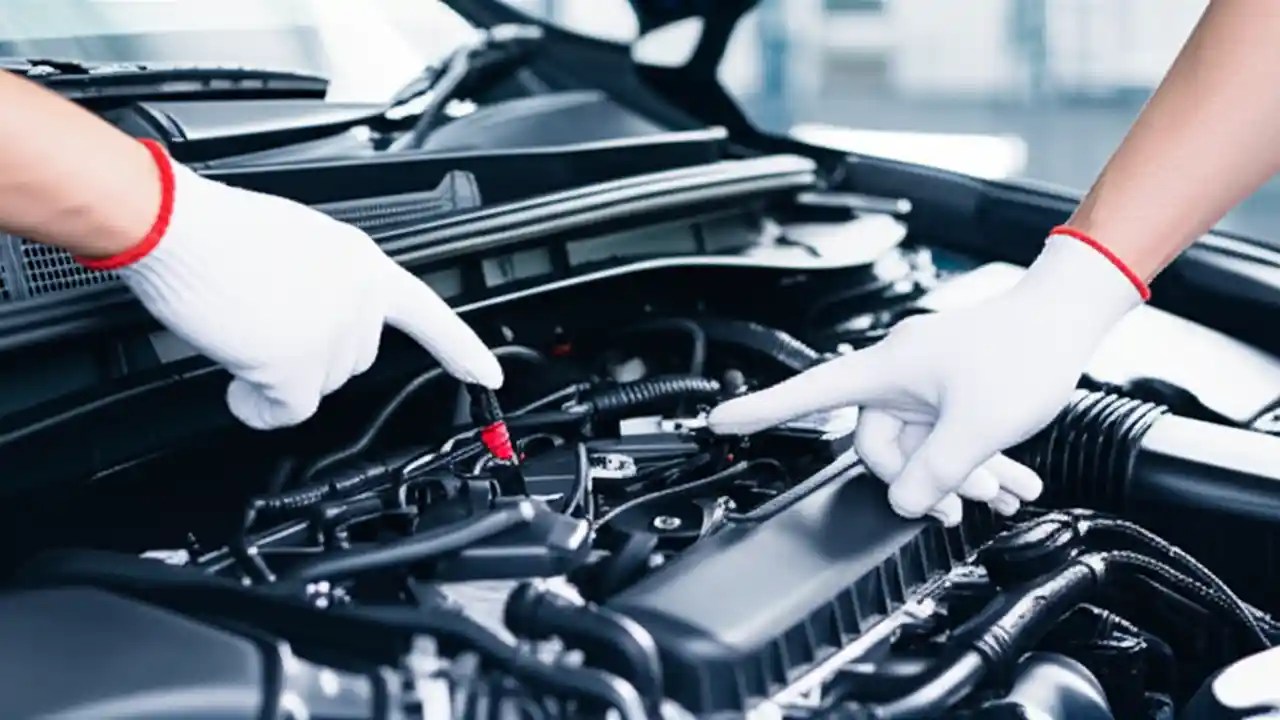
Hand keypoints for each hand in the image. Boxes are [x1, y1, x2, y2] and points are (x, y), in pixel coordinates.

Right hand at [93, 143, 500, 428]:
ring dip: (279, 376)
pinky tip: (237, 381)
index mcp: (362, 261)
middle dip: (311, 356)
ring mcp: (331, 333)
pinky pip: (286, 411)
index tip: (488, 377)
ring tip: (242, 330)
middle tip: (263, 323)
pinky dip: (259, 406)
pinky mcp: (295, 365)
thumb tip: (309, 322)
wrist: (177, 226)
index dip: (460, 350)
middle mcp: (358, 297)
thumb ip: (323, 284)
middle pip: (354, 362)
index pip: (427, 312)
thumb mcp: (296, 245)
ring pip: (318, 387)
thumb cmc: (217, 229)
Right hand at [708, 235, 1144, 524]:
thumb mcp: (978, 425)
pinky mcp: (953, 389)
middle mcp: (898, 376)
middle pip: (878, 444)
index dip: (762, 410)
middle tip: (961, 501)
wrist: (1069, 314)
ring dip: (959, 474)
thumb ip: (935, 471)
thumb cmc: (1024, 350)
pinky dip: (975, 459)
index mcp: (886, 371)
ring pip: (920, 446)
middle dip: (921, 479)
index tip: (721, 419)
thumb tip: (907, 502)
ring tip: (1001, 491)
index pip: (809, 394)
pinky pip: (946, 434)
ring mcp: (926, 383)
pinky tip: (1009, 479)